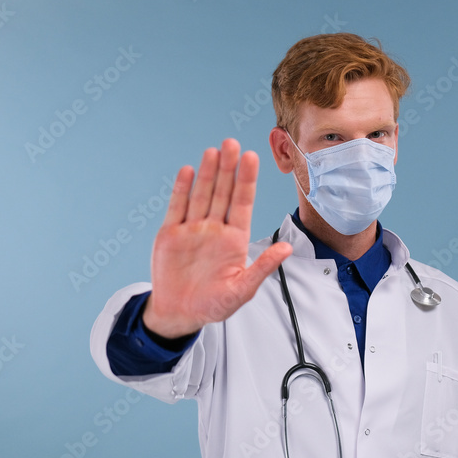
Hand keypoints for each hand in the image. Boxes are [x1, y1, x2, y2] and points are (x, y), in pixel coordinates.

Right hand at [142, 139, 292, 338]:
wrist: (179, 313)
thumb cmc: (213, 304)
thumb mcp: (242, 290)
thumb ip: (263, 268)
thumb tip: (286, 250)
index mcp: (235, 239)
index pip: (243, 203)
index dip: (247, 181)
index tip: (252, 158)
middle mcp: (215, 229)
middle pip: (223, 192)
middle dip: (228, 169)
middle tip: (232, 144)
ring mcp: (193, 229)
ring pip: (202, 194)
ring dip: (208, 173)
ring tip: (214, 151)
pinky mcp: (171, 233)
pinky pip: (177, 207)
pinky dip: (182, 189)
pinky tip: (189, 171)